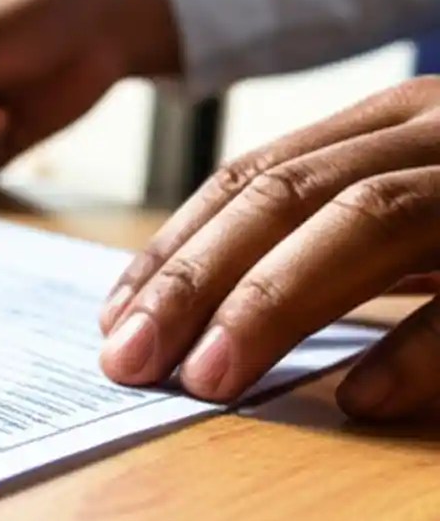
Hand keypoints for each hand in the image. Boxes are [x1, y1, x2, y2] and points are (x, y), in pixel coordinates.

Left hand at [98, 77, 439, 419]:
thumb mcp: (420, 208)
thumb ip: (330, 237)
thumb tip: (198, 313)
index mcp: (391, 123)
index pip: (253, 178)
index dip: (174, 249)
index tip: (112, 321)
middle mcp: (435, 131)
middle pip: (286, 194)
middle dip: (193, 280)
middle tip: (128, 361)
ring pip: (368, 219)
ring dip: (272, 303)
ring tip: (205, 378)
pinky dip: (417, 348)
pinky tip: (359, 398)